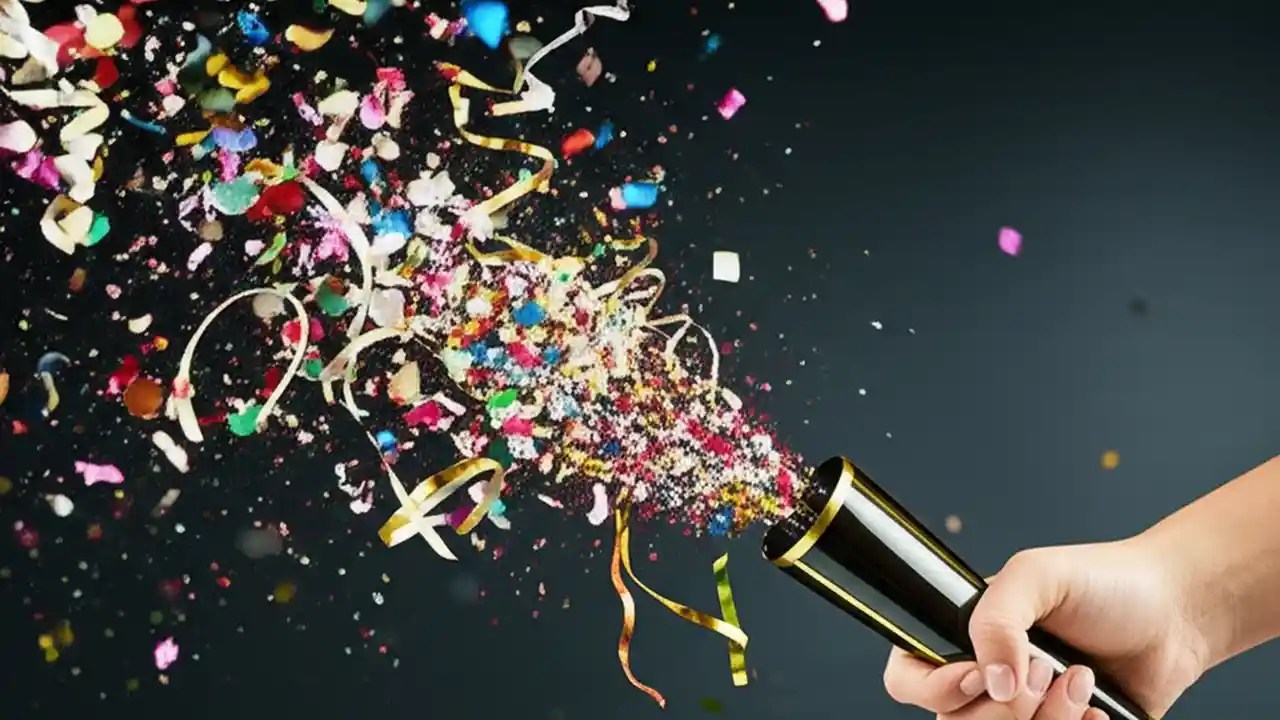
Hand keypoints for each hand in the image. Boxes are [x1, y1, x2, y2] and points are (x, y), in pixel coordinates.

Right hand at [881, 537, 1210, 718]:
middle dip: (1009, 705)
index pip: (908, 680)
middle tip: (1048, 668)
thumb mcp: (1037, 576)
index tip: (980, 675)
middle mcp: (986, 683)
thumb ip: (995, 619)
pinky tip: (1098, 710)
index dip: (936, 687)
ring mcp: (1024, 715)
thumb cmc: (1104, 583)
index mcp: (963, 640)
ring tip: (1081, 682)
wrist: (1176, 612)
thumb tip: (992, 682)